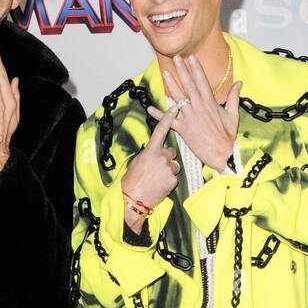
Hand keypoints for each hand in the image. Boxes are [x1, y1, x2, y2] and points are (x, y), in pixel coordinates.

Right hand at [120, 102, 181, 234]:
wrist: (132, 199)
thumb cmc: (132, 181)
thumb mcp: (138, 162)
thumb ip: (149, 154)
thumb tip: (155, 152)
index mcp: (150, 150)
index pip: (161, 130)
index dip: (168, 118)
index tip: (175, 108)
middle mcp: (161, 157)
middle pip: (171, 152)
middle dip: (167, 159)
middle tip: (157, 169)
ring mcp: (168, 168)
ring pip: (174, 166)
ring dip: (168, 171)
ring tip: (157, 179)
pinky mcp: (173, 180)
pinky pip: (174, 177)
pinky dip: (168, 181)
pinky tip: (159, 186)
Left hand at [149, 53, 241, 172]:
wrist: (222, 154)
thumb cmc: (228, 136)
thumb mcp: (233, 115)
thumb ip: (234, 97)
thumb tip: (239, 82)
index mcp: (210, 103)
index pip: (202, 81)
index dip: (196, 68)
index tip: (191, 58)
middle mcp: (199, 108)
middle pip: (189, 85)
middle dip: (182, 71)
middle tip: (175, 58)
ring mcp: (190, 118)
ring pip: (178, 98)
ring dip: (171, 85)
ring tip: (165, 73)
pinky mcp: (183, 130)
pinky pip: (169, 121)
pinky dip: (159, 115)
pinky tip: (150, 108)